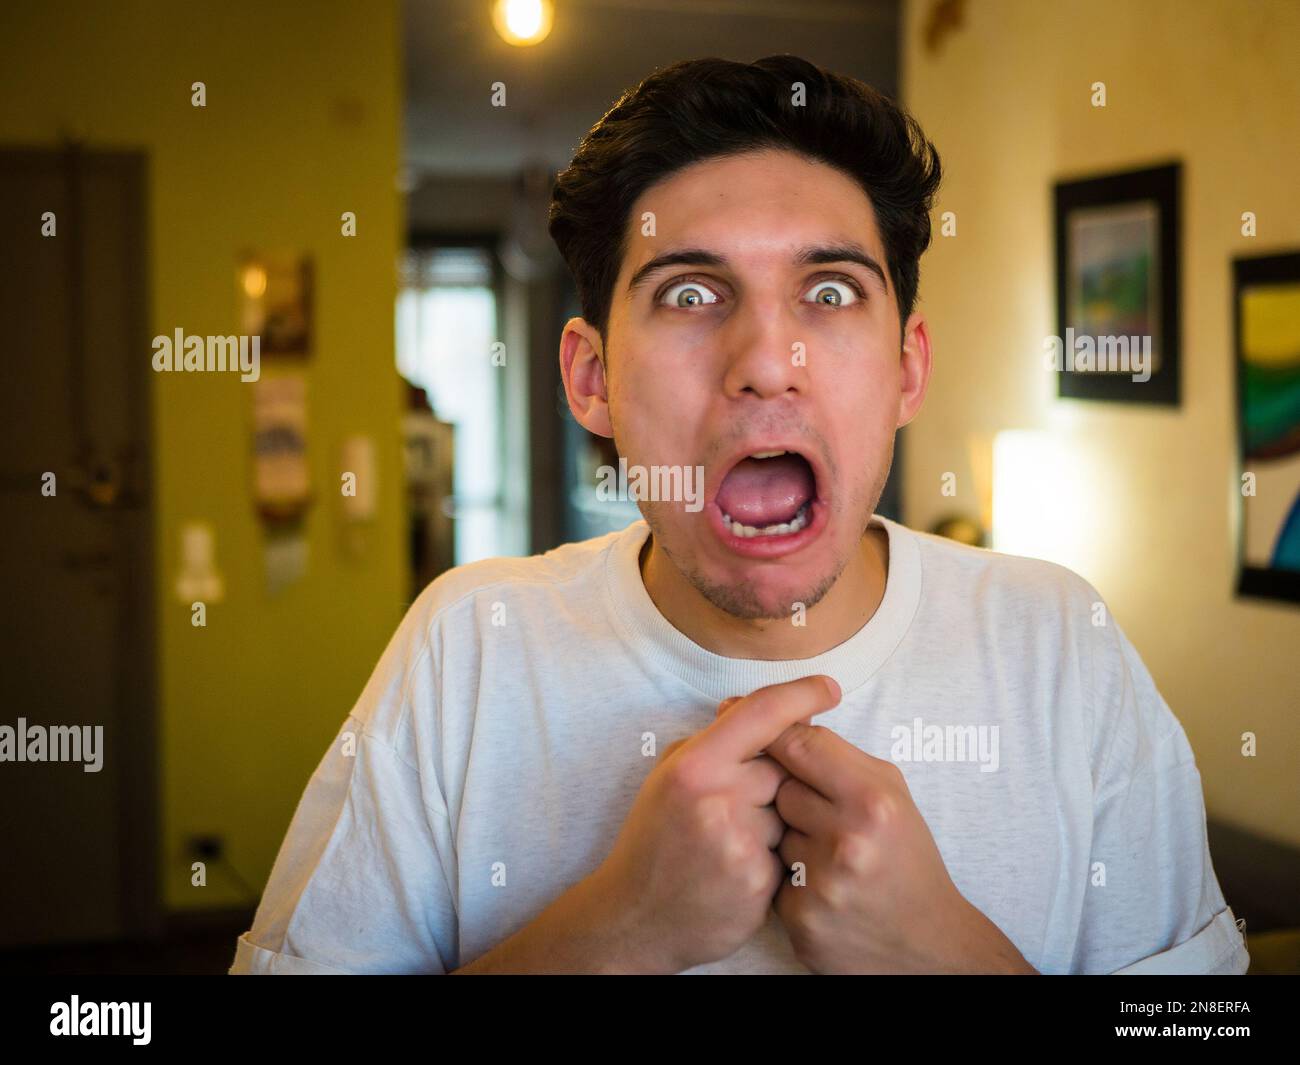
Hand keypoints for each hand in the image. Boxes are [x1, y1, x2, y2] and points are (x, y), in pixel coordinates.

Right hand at [590, 675, 839, 972]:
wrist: (634, 918)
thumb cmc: (653, 840)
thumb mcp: (668, 777)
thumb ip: (715, 744)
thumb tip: (773, 716)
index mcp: (693, 765)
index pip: (762, 712)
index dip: (802, 695)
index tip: (828, 688)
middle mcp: (718, 800)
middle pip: (781, 767)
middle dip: (767, 783)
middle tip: (729, 808)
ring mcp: (741, 844)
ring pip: (788, 812)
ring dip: (770, 824)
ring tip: (726, 844)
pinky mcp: (759, 884)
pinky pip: (786, 852)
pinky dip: (768, 859)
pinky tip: (733, 871)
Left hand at [766, 715, 1035, 973]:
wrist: (929, 943)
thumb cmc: (906, 857)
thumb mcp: (891, 794)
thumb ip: (840, 757)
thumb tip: (783, 721)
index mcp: (873, 800)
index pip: (801, 745)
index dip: (778, 735)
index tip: (763, 731)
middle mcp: (847, 840)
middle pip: (780, 789)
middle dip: (795, 798)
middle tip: (826, 818)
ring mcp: (821, 883)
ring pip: (773, 833)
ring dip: (791, 840)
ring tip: (830, 857)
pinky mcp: (802, 919)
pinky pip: (772, 876)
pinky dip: (791, 880)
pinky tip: (823, 887)